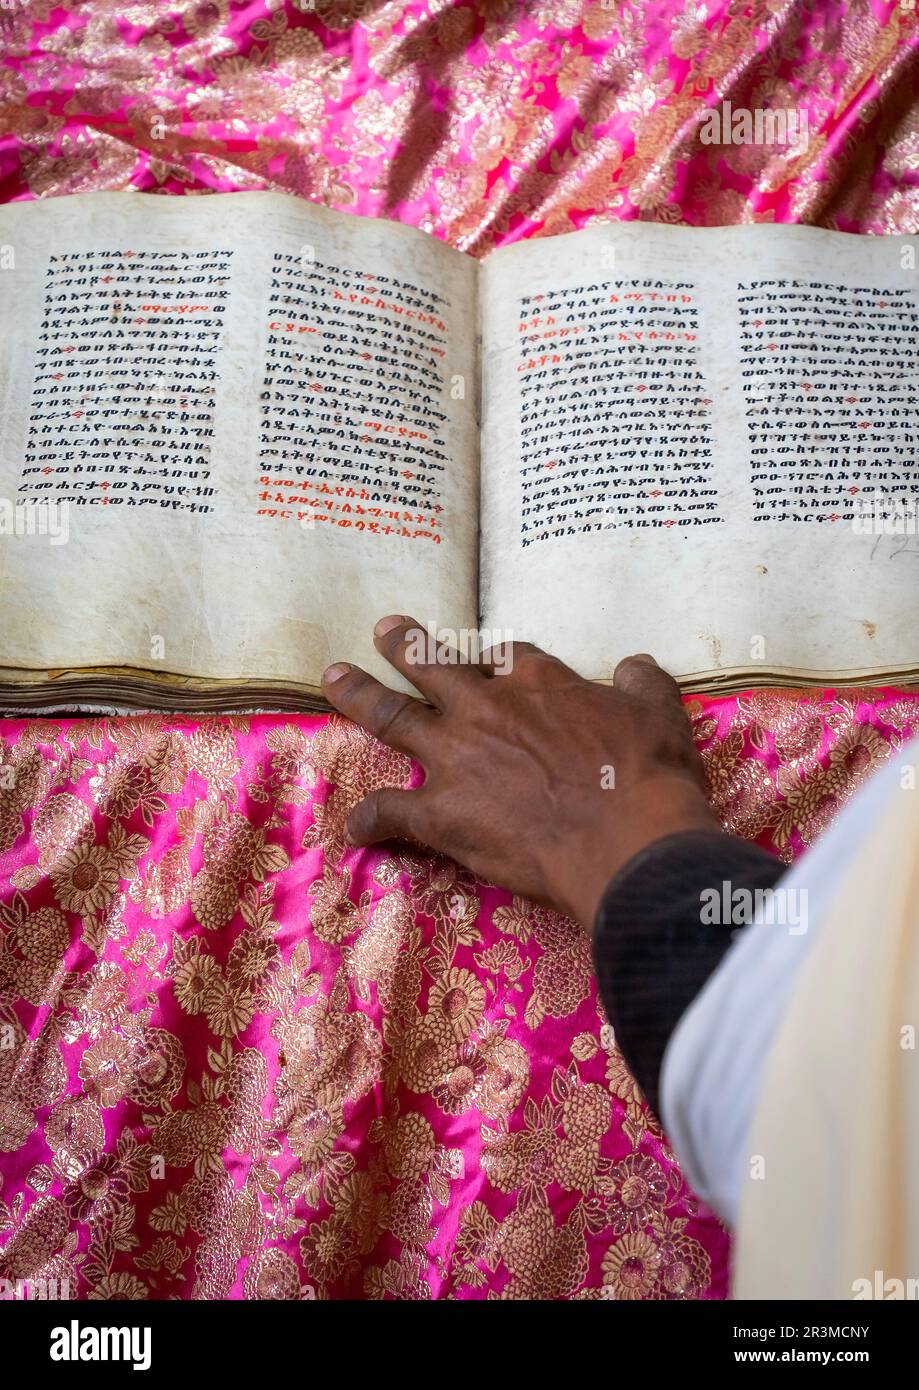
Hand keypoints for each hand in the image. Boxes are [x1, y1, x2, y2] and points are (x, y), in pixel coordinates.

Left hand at [321, 617, 720, 928]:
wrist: (628, 843)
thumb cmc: (651, 777)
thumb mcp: (660, 714)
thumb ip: (643, 684)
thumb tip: (635, 664)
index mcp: (539, 683)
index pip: (505, 656)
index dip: (492, 657)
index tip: (486, 658)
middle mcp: (487, 709)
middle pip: (434, 665)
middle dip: (405, 646)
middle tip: (385, 630)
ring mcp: (456, 759)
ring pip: (393, 716)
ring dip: (360, 694)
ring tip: (334, 676)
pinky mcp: (441, 814)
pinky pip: (389, 812)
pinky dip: (368, 819)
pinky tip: (353, 827)